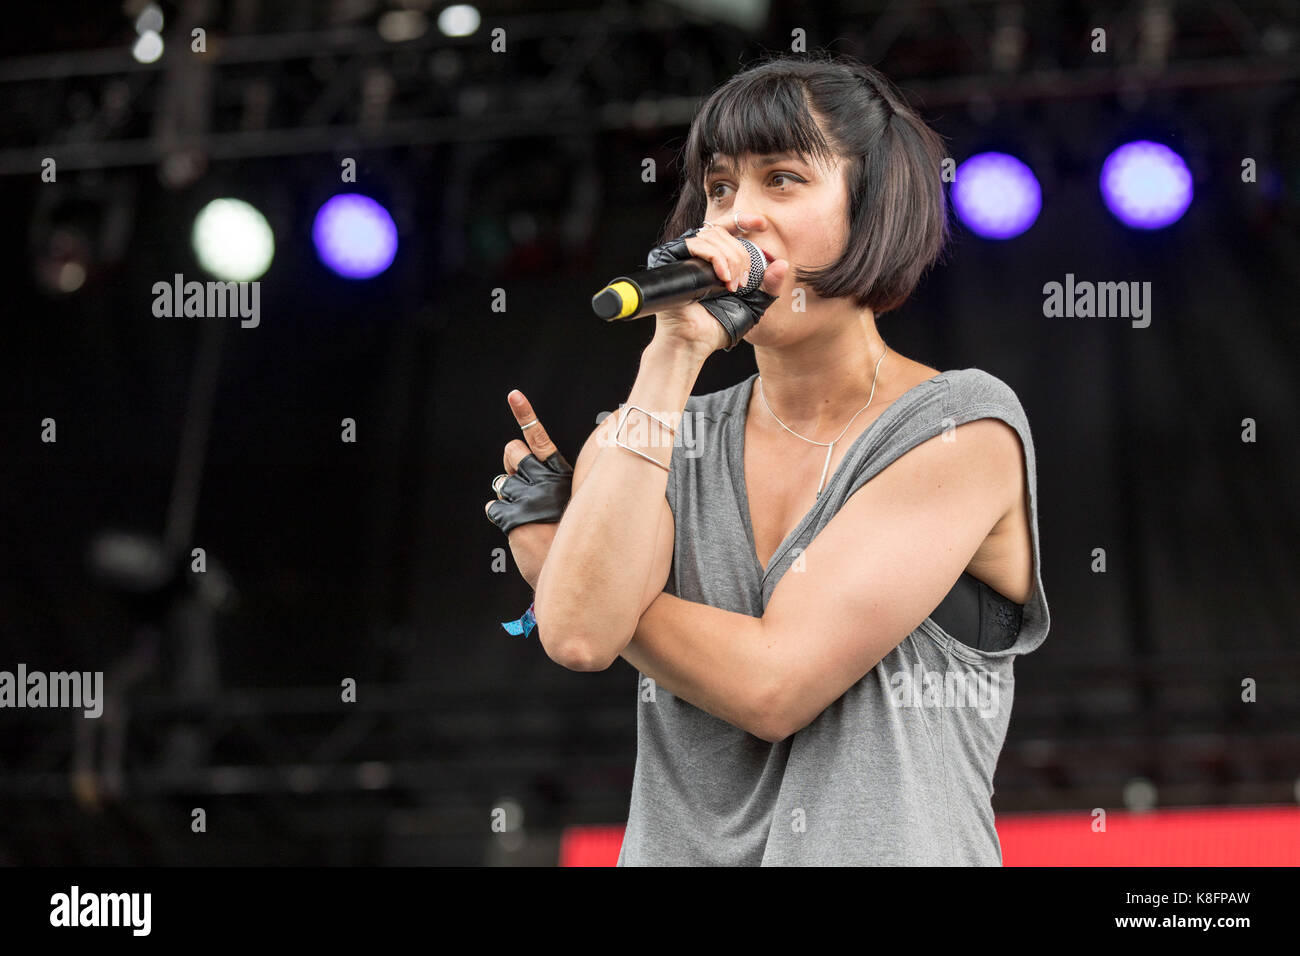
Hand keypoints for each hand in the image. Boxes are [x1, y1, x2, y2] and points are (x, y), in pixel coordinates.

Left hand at [484, 390, 570, 589]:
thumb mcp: (578, 505)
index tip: (514, 395)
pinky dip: (500, 516)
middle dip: (511, 462)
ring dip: (508, 494)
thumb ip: (563, 485)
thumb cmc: (580, 540)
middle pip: (512, 453)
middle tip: (521, 479)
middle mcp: (544, 483)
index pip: (540, 440)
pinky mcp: (513, 520)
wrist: (581, 574)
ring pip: (501, 481)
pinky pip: (492, 508)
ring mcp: (527, 500)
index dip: (526, 415)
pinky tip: (518, 528)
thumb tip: (550, 465)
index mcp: (562, 476)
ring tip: (527, 513)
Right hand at [648, 215, 787, 355]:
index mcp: (713, 260)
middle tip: (743, 282)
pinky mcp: (670, 260)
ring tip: (732, 286)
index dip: (742, 220)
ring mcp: (683, 257)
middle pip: (722, 232)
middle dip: (740, 255)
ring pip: (711, 236)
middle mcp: (697, 255)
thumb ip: (769, 286)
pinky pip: (696, 244)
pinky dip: (715, 258)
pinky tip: (723, 278)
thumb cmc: (718, 326)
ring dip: (729, 259)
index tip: (761, 224)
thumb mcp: (754, 304)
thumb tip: (782, 263)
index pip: (725, 228)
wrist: (695, 342)